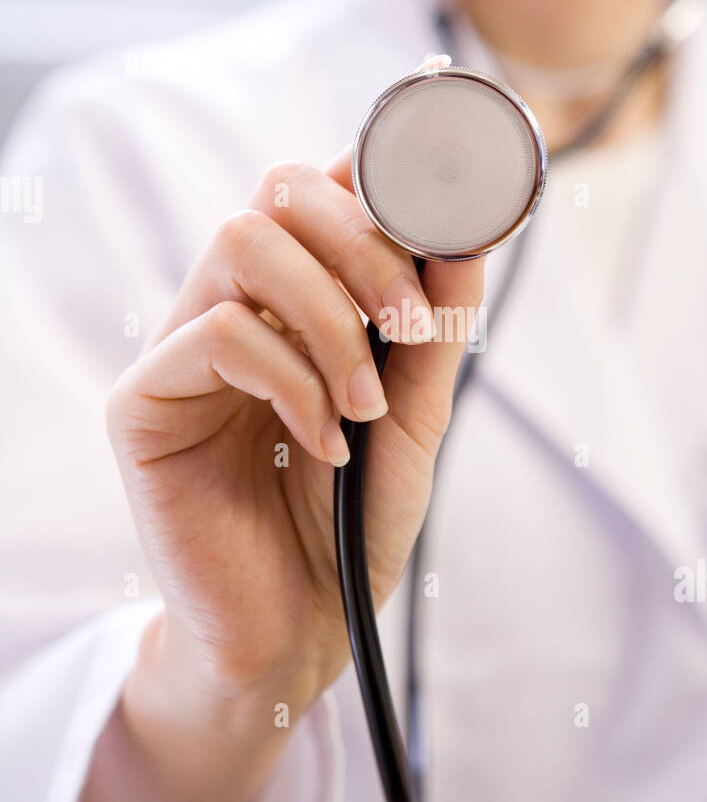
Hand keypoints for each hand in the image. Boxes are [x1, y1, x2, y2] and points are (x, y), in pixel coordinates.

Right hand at [107, 128, 484, 723]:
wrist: (302, 630)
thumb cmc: (354, 519)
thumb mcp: (416, 412)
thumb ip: (436, 322)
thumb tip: (467, 226)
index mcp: (295, 297)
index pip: (323, 187)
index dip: (381, 171)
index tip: (450, 203)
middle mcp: (234, 304)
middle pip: (280, 192)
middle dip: (366, 246)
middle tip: (412, 328)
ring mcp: (182, 347)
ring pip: (243, 242)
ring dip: (330, 317)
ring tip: (366, 404)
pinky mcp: (144, 402)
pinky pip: (218, 335)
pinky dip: (294, 383)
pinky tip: (324, 443)